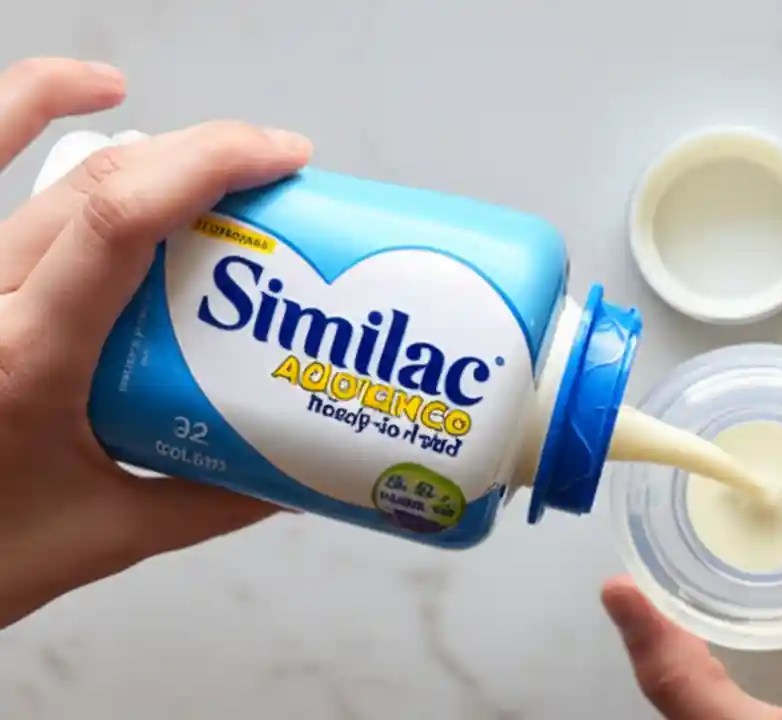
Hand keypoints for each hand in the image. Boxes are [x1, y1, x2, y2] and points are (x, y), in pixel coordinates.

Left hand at [0, 58, 311, 627]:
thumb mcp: (102, 537)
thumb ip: (208, 501)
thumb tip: (290, 471)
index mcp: (22, 364)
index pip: (120, 221)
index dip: (209, 161)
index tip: (277, 156)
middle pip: (93, 184)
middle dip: (195, 153)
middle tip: (265, 169)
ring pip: (2, 153)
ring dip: (75, 108)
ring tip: (138, 103)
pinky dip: (2, 121)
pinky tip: (47, 104)